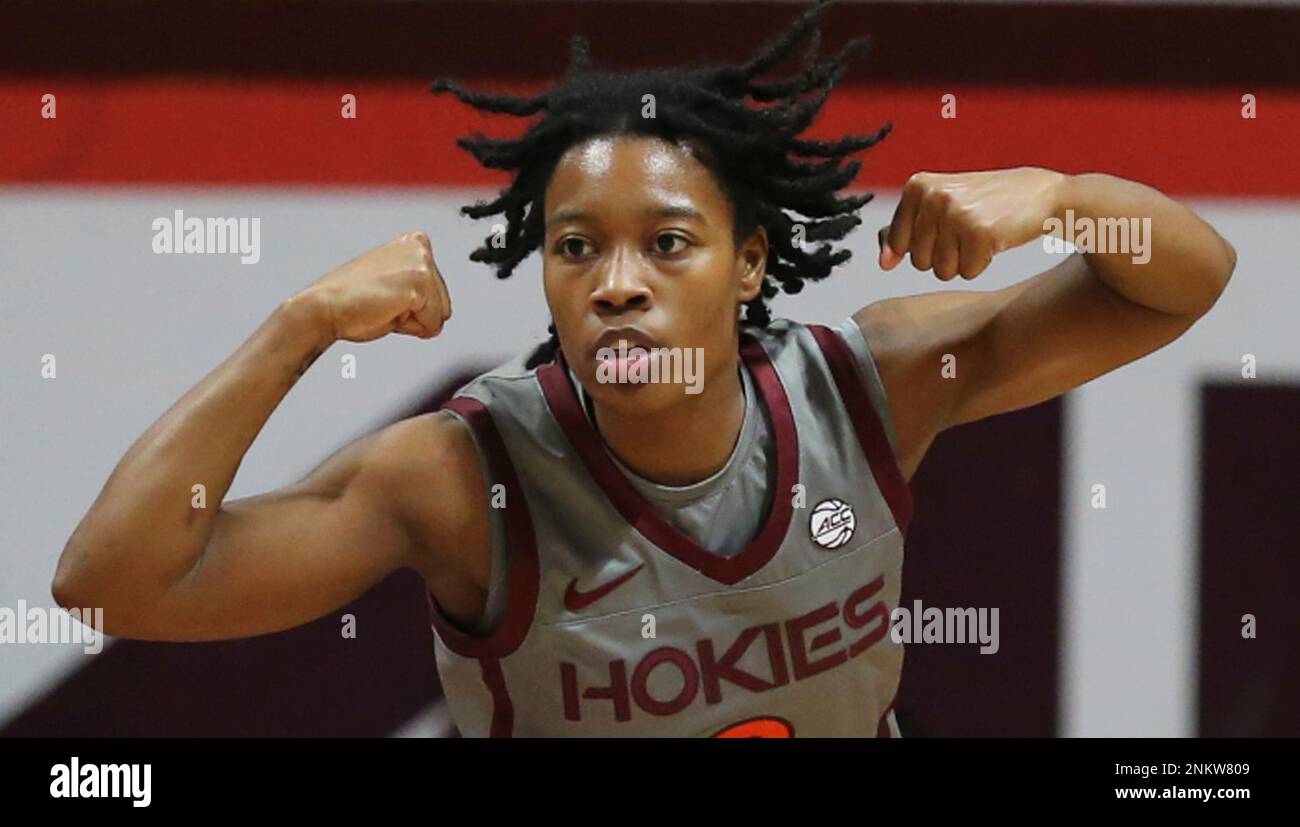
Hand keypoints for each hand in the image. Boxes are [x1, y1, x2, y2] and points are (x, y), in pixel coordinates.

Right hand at [301, 231, 451, 342]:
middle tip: (383, 303)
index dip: (412, 306)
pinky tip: (386, 311)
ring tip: (384, 306)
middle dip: (415, 314)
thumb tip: (441, 318)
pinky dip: (410, 328)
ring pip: (440, 315)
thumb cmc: (352, 301)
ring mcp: (421, 263)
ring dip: (412, 321)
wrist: (324, 307)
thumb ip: (419, 291)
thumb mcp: (394, 285)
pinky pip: (433, 325)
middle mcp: (420, 248)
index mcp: (415, 243)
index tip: (384, 295)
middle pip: (444, 305)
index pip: (438, 294)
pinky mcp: (419, 283)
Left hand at [878, 168, 1067, 280]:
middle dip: (944, 255)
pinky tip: (994, 239)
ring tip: (980, 233)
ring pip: (941, 271)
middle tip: (968, 228)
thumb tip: (883, 263)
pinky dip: (982, 264)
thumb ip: (902, 232)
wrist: (1039, 193)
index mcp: (916, 186)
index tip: (946, 224)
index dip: (924, 244)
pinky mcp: (979, 233)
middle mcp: (932, 197)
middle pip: (919, 261)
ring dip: (963, 261)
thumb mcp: (938, 207)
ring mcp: (956, 214)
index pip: (897, 243)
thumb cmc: (984, 203)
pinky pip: (967, 273)